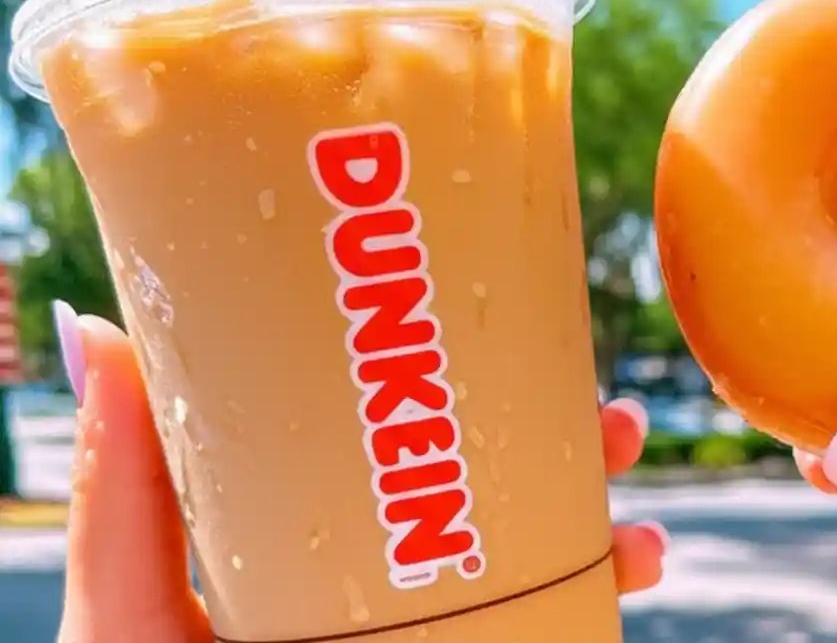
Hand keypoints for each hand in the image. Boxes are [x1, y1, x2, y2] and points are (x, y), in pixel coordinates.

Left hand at [53, 314, 664, 641]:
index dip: (453, 384)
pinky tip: (635, 564)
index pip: (387, 443)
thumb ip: (125, 495)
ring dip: (600, 503)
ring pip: (539, 549)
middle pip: (489, 485)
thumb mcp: (131, 607)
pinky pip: (555, 615)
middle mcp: (380, 578)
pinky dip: (605, 584)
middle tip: (603, 410)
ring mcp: (432, 626)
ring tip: (627, 466)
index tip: (501, 329)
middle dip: (559, 436)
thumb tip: (96, 331)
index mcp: (306, 541)